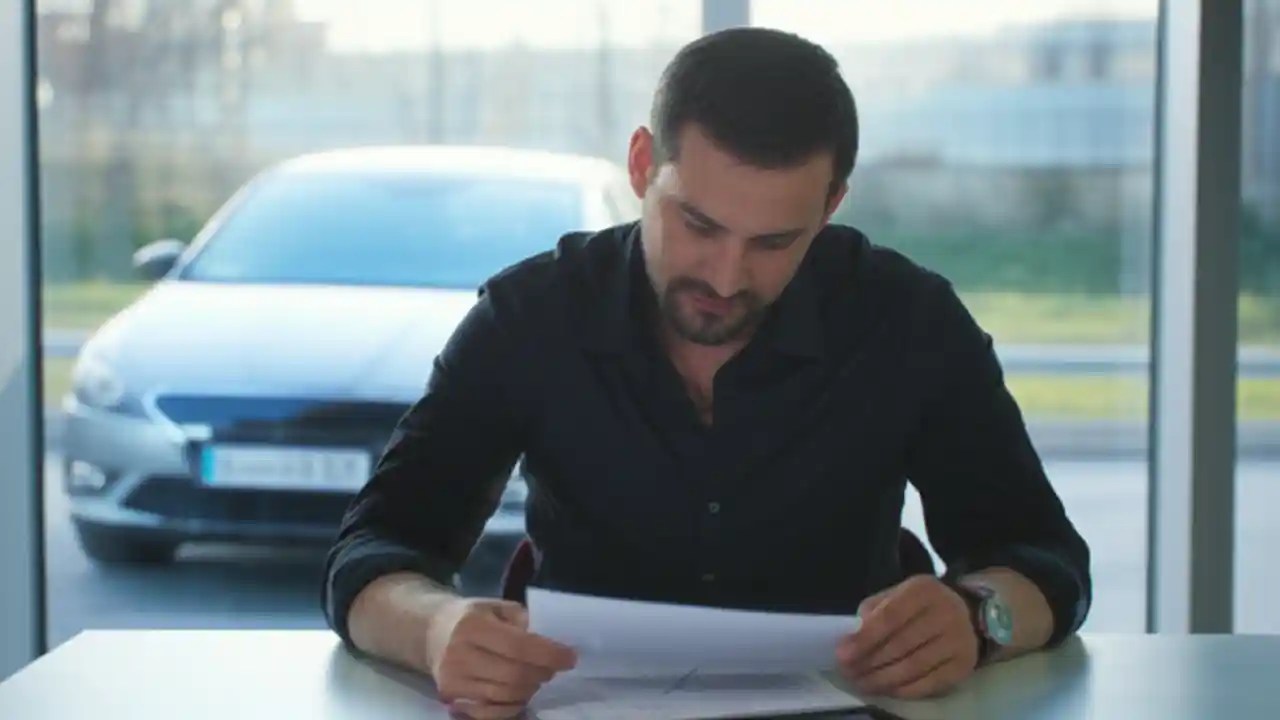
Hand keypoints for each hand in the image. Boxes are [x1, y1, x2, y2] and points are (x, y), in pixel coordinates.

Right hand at [426, 597, 577, 718]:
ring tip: (536, 677)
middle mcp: (459, 655)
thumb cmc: (472, 617)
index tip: (570, 657)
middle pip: (514, 675)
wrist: (432, 632)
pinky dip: (511, 707)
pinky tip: (520, 695)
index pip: (518, 646)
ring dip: (529, 689)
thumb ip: (522, 621)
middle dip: (541, 673)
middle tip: (553, 668)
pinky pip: (489, 713)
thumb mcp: (497, 607)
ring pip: (505, 695)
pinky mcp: (450, 698)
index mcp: (472, 626)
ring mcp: (453, 680)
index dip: (548, 654)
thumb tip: (549, 643)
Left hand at [835, 575, 979, 699]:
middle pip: (900, 645)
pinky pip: (930, 683)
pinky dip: (905, 689)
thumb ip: (873, 613)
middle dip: (869, 662)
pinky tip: (888, 689)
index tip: (843, 655)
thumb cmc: (920, 605)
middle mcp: (946, 612)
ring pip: (914, 667)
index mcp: (923, 590)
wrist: (967, 612)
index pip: (890, 617)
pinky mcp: (965, 664)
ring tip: (863, 683)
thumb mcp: (896, 595)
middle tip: (849, 673)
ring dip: (883, 679)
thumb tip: (852, 641)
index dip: (865, 639)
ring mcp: (959, 640)